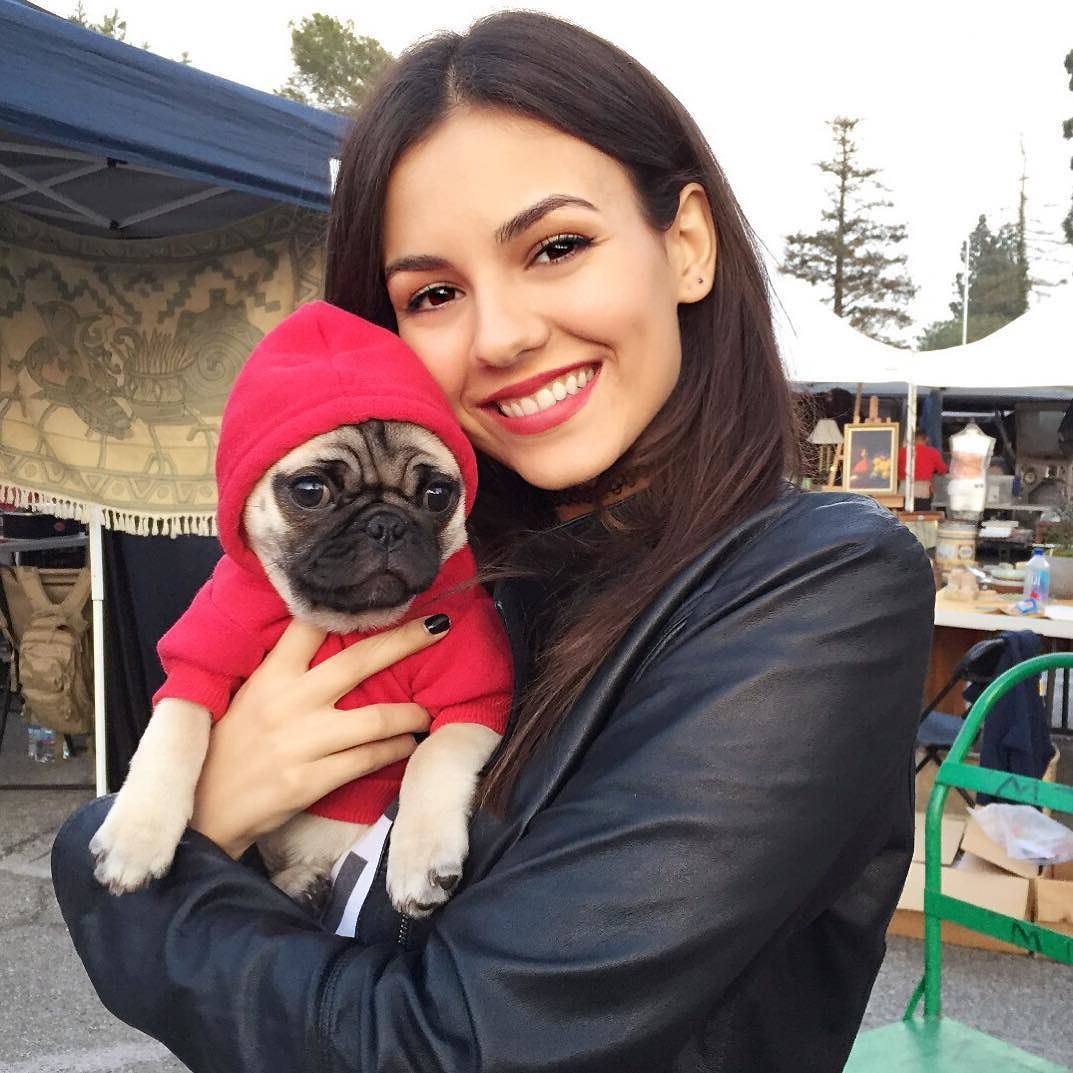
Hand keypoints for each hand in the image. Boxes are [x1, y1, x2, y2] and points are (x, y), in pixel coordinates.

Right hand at [190, 616, 442, 858]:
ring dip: (411, 713)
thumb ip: (284, 670)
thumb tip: (328, 637)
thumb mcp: (248, 696)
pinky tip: (410, 744)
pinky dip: (396, 749)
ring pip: (375, 718)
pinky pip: (367, 759)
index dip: (350, 607)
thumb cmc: (230, 748)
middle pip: (360, 661)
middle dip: (405, 640)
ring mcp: (301, 742)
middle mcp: (287, 702)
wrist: (204, 813)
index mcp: (269, 676)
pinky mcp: (309, 780)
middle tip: (439, 627)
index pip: (310, 626)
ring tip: (429, 709)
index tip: (388, 594)